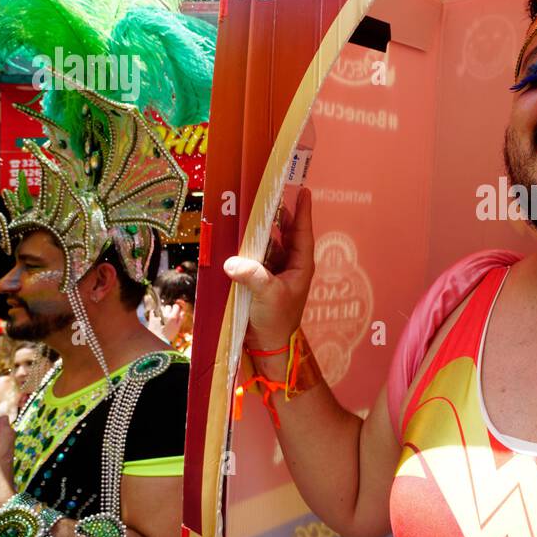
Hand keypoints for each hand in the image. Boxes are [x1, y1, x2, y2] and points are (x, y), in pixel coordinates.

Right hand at [223, 187, 314, 350]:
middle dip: (279, 215)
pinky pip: (257, 257)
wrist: (268, 345)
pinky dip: (249, 247)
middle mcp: (290, 265)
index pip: (303, 232)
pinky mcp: (262, 280)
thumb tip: (233, 262)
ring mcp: (276, 272)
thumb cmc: (276, 321)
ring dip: (262, 230)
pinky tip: (239, 237)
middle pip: (286, 233)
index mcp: (300, 265)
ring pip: (270, 244)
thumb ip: (253, 276)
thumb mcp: (267, 295)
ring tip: (251, 210)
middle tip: (270, 193)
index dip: (303, 211)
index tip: (304, 191)